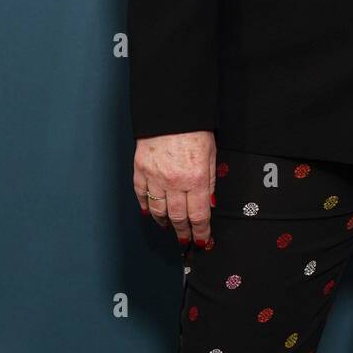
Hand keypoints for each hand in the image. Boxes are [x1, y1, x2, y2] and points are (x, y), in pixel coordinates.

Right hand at [133, 131, 215, 248]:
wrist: (171, 111)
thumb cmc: (194, 130)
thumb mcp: (211, 155)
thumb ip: (210, 182)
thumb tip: (209, 205)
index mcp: (195, 179)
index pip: (198, 215)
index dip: (201, 232)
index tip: (202, 240)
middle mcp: (174, 182)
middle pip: (178, 217)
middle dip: (183, 232)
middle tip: (186, 240)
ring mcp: (155, 177)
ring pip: (158, 210)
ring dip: (164, 223)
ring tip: (169, 228)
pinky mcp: (140, 170)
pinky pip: (141, 195)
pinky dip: (145, 206)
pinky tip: (150, 213)